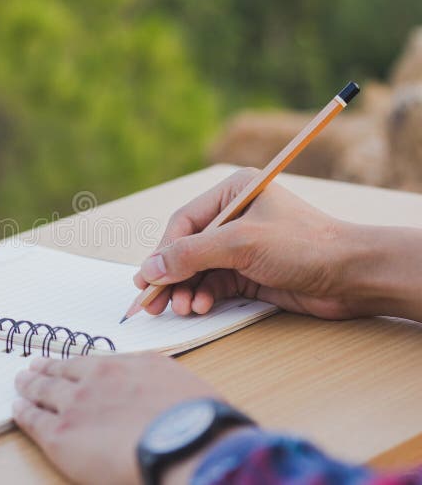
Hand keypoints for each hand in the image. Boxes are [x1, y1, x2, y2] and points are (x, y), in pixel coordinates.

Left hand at [12, 352, 222, 484]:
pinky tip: (18, 409)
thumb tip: (148, 386)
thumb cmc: (194, 420)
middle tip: (32, 366)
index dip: (71, 362)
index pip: (88, 362)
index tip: (63, 361)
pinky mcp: (61, 433)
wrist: (186, 443)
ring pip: (43, 390)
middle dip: (45, 369)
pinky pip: (33, 419)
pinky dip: (23, 411)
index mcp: (123, 366)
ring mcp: (75, 404)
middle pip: (61, 371)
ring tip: (21, 382)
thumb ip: (151, 379)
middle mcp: (95, 379)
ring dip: (29, 385)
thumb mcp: (175, 383)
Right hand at [133, 168, 367, 319]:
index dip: (163, 252)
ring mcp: (241, 246)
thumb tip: (150, 269)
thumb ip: (191, 255)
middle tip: (152, 302)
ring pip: (198, 269)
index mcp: (233, 193)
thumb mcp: (241, 245)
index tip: (147, 278)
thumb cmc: (304, 245)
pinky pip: (214, 284)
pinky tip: (200, 306)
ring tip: (181, 308)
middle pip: (186, 248)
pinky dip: (203, 296)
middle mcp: (234, 217)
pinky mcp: (249, 272)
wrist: (353, 276)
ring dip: (186, 290)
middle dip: (171, 276)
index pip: (183, 223)